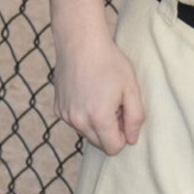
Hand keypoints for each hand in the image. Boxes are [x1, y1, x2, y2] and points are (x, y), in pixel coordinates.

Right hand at [52, 34, 144, 155]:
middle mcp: (78, 121)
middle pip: (99, 143)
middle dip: (110, 130)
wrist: (80, 44)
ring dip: (96, 123)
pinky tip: (88, 93)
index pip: (113, 148)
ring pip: (86, 133)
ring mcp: (65, 115)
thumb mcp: (131, 88)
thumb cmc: (110, 63)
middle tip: (116, 104)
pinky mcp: (57, 108)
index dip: (124, 135)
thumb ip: (135, 117)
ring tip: (102, 96)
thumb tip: (132, 140)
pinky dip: (84, 114)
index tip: (126, 115)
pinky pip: (75, 121)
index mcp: (98, 118)